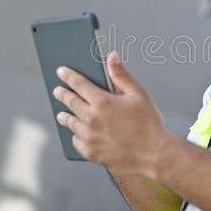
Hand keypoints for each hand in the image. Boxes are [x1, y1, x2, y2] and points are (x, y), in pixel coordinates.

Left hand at [53, 51, 167, 175]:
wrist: (154, 153)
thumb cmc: (148, 122)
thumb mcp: (138, 94)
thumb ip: (121, 75)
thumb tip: (112, 57)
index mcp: (102, 102)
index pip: (78, 84)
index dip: (68, 76)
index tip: (61, 71)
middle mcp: (91, 119)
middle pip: (70, 102)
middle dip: (62, 94)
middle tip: (57, 91)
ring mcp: (89, 137)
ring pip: (70, 123)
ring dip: (65, 115)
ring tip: (62, 114)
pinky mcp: (90, 152)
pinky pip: (76, 141)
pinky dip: (75, 135)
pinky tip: (77, 133)